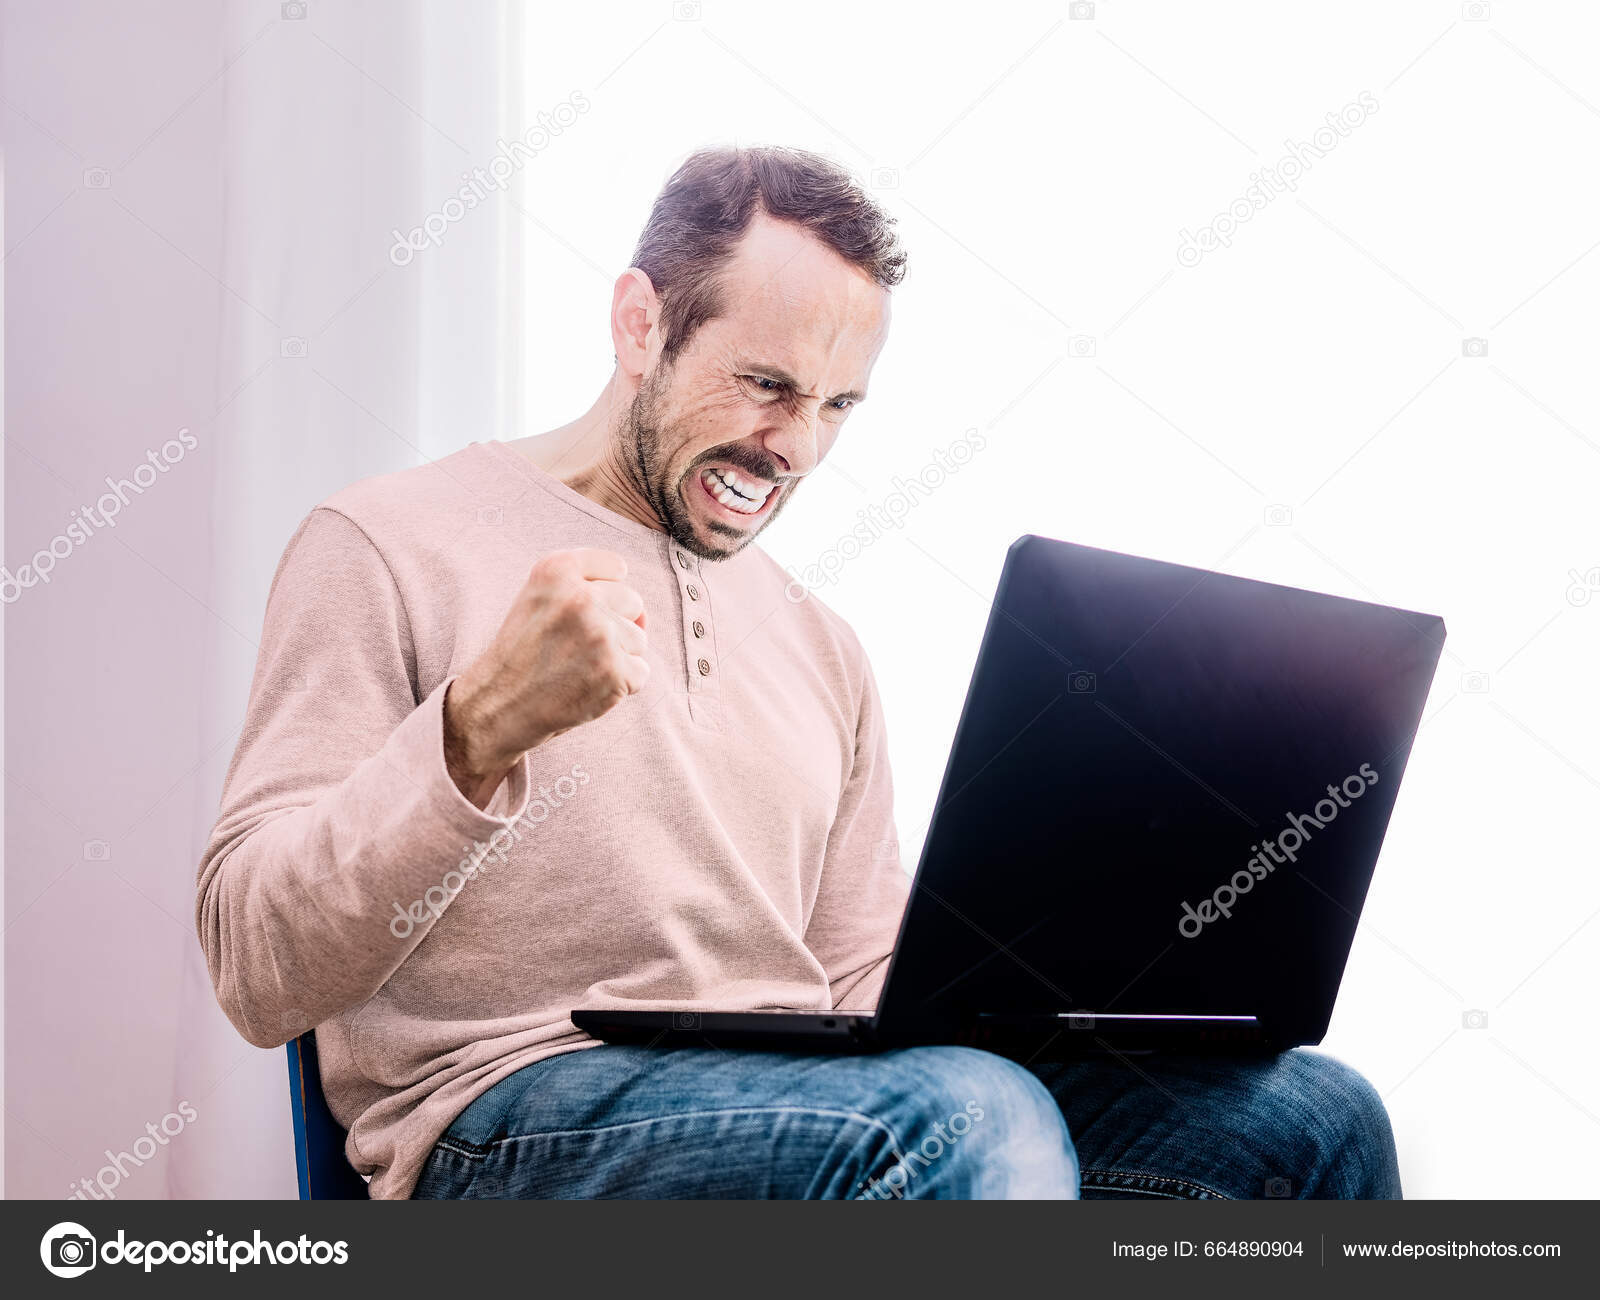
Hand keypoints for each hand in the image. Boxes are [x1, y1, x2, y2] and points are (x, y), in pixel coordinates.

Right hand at [443, 549, 647, 805]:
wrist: (499, 705)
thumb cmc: (524, 652)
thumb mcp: (540, 598)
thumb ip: (589, 587)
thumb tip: (645, 615)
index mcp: (556, 569)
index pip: (616, 568)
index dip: (601, 595)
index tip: (573, 615)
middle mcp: (580, 596)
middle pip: (633, 602)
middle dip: (613, 625)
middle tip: (572, 647)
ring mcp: (600, 634)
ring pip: (639, 640)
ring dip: (616, 657)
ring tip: (577, 668)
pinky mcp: (614, 671)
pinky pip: (641, 672)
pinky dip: (620, 685)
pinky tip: (587, 688)